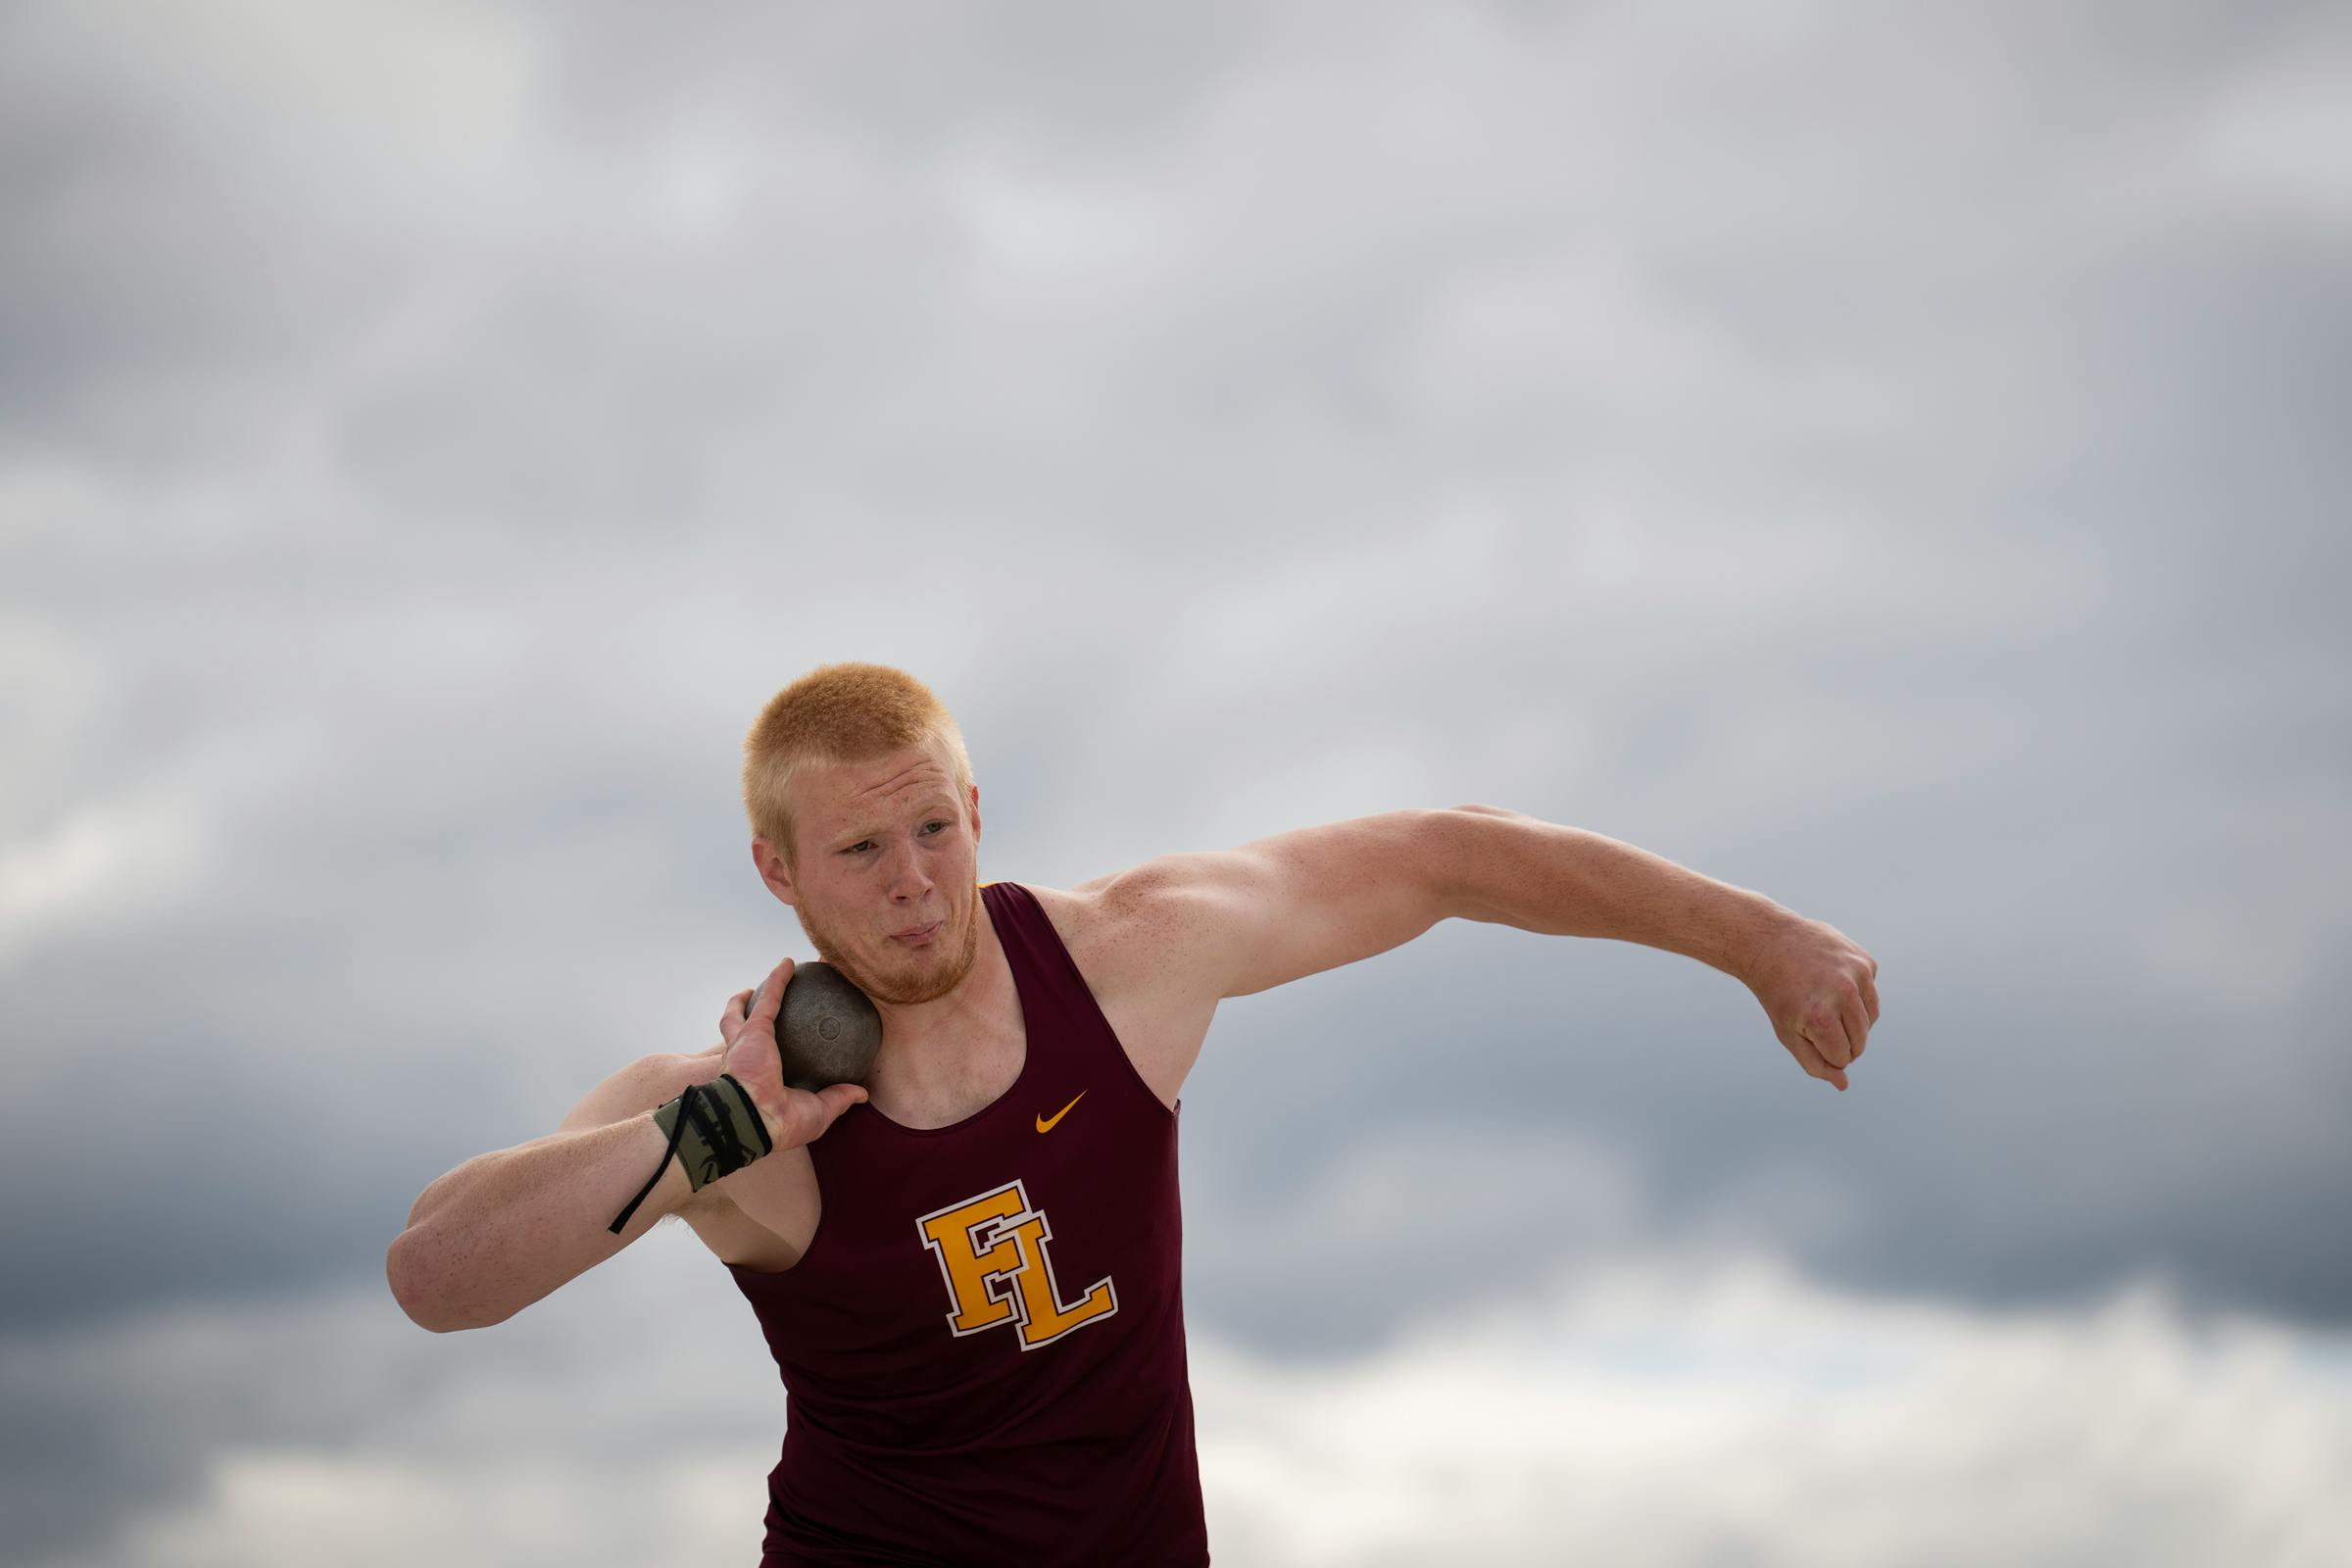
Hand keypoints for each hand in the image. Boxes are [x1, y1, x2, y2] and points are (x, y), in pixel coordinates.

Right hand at [714, 958, 868, 1147]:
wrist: (756, 1119)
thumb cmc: (781, 1124)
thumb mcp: (819, 1113)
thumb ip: (839, 1098)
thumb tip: (862, 1093)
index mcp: (763, 1079)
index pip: (773, 1058)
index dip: (779, 1048)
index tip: (796, 1037)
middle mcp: (750, 1058)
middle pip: (751, 1027)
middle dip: (758, 1011)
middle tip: (779, 1001)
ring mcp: (747, 1042)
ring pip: (750, 1008)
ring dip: (762, 990)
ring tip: (776, 977)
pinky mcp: (754, 1029)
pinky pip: (770, 997)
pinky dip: (778, 978)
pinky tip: (789, 963)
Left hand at [1739, 913, 1880, 1090]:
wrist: (1770, 943)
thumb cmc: (1777, 995)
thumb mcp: (1787, 1033)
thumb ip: (1815, 1063)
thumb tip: (1843, 1084)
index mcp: (1820, 1017)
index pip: (1843, 1057)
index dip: (1826, 1052)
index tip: (1809, 1035)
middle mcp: (1843, 994)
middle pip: (1861, 1041)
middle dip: (1842, 1040)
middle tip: (1817, 1021)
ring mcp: (1857, 974)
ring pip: (1871, 1019)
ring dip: (1853, 1020)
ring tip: (1827, 1004)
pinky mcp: (1866, 962)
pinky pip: (1871, 994)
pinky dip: (1857, 995)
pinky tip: (1833, 982)